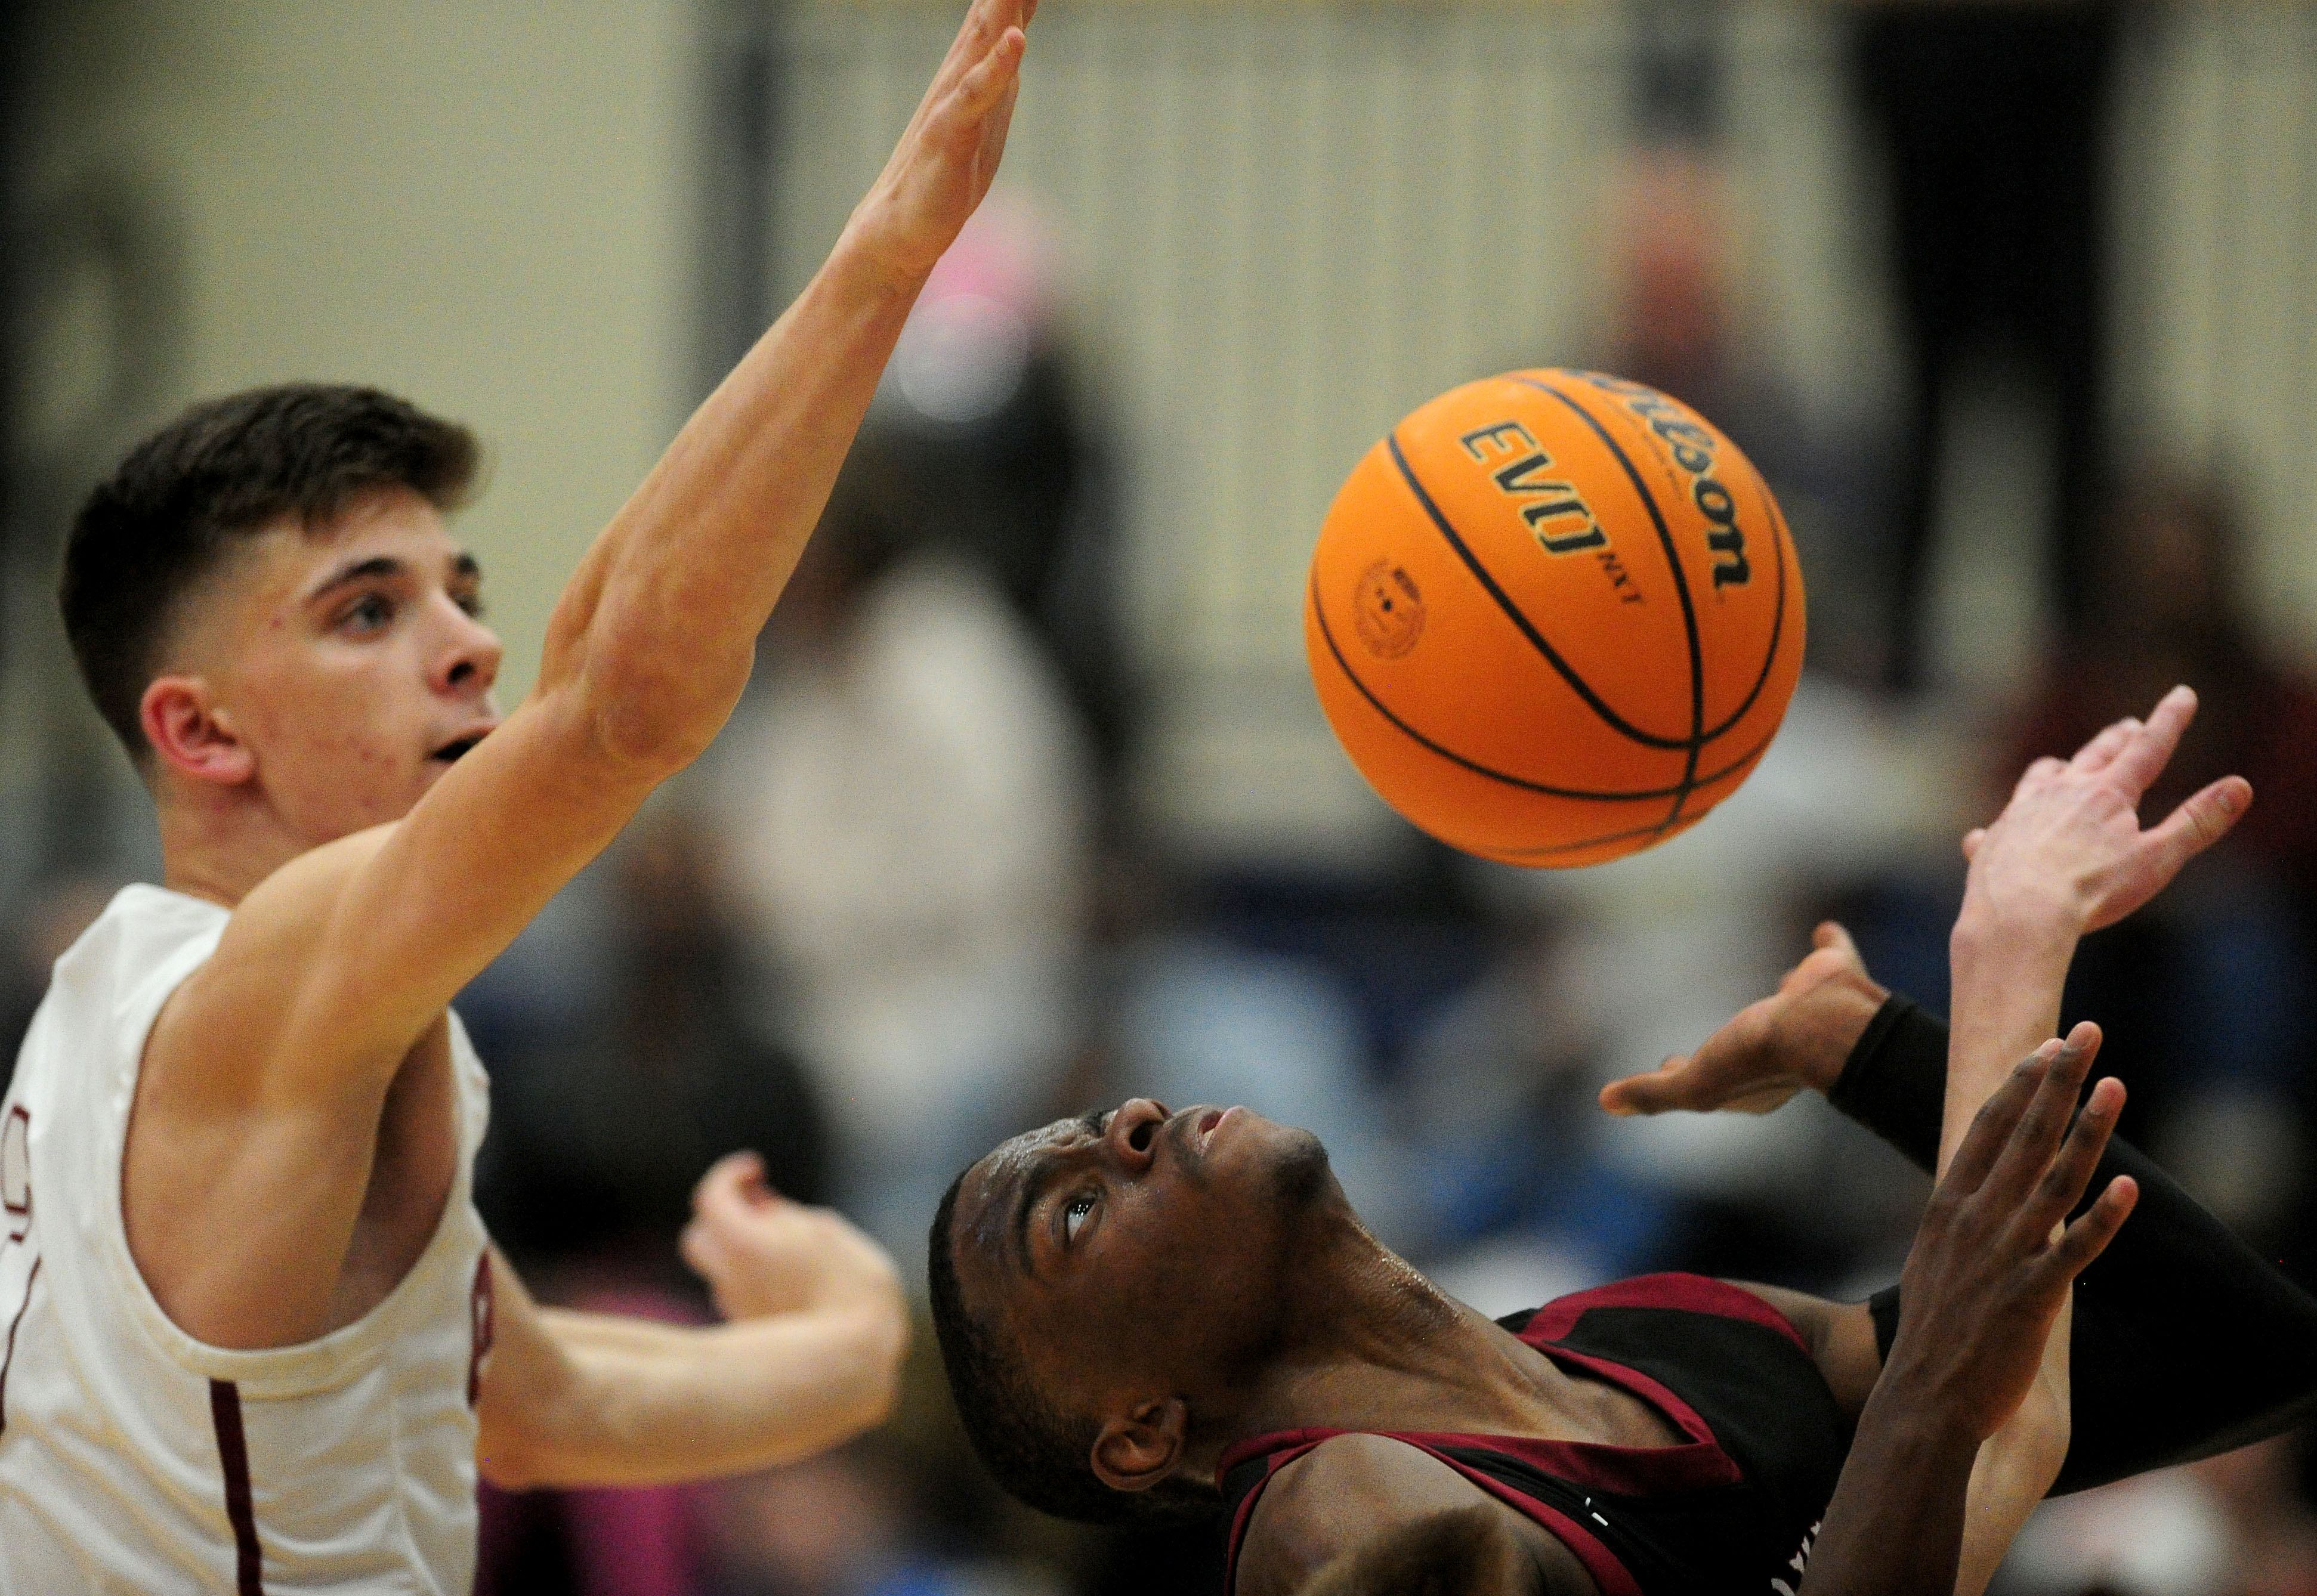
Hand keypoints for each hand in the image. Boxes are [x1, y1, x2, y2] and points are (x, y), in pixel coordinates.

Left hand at [679, 1152, 900, 1323]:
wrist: (854, 1362)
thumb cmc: (849, 1287)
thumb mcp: (824, 1231)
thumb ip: (785, 1214)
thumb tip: (760, 1206)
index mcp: (743, 1243)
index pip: (711, 1196)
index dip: (730, 1175)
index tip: (756, 1169)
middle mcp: (728, 1277)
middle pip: (699, 1236)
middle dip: (723, 1218)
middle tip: (763, 1211)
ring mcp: (736, 1309)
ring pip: (719, 1270)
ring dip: (740, 1252)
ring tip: (787, 1249)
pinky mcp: (751, 1335)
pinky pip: (738, 1297)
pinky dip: (754, 1281)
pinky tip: (791, 1284)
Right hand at [848, 0, 1035, 282]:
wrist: (901, 228)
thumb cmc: (947, 167)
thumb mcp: (988, 105)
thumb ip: (1000, 61)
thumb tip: (1017, 22)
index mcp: (973, 63)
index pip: (1003, 6)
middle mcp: (959, 71)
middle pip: (993, 8)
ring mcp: (952, 102)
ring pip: (983, 41)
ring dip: (1004, 3)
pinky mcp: (947, 138)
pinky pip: (973, 98)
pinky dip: (994, 69)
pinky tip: (1015, 43)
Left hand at [1599, 922, 1887, 1116]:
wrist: (1822, 1028)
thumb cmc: (1756, 1060)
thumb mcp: (1694, 1085)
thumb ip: (1653, 1092)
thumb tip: (1606, 1101)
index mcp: (1759, 1082)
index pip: (1714, 1078)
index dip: (1688, 1073)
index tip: (1669, 1061)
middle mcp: (1790, 1048)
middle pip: (1756, 1041)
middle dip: (1739, 1037)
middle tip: (1719, 1032)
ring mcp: (1812, 1008)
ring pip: (1794, 1001)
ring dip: (1787, 992)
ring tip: (1784, 981)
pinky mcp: (1833, 974)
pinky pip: (1831, 953)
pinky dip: (1830, 943)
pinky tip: (1825, 931)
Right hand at [1883, 1024, 2136, 1441]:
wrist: (1924, 1398)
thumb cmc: (1932, 1333)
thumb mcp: (1932, 1257)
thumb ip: (1957, 1218)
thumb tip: (1973, 1186)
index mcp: (1948, 1205)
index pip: (1988, 1127)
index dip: (2021, 1084)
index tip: (2047, 1046)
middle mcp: (1974, 1219)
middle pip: (2023, 1135)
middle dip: (2057, 1080)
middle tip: (2085, 1032)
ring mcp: (2002, 1256)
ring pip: (2053, 1179)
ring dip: (2087, 1128)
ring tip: (2115, 1084)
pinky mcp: (2030, 1297)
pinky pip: (2073, 1250)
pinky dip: (2102, 1219)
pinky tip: (2128, 1188)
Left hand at [1960, 686, 2249, 939]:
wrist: (2019, 914)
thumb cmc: (2093, 890)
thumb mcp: (2157, 858)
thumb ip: (2197, 822)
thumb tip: (2240, 786)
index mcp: (2106, 793)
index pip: (2147, 749)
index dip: (2169, 721)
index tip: (2182, 695)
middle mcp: (2060, 791)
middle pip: (2094, 756)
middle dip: (2116, 739)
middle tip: (2128, 726)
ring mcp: (2022, 812)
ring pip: (2042, 777)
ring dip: (2058, 768)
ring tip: (2063, 766)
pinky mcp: (1994, 840)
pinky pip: (1999, 825)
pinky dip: (2005, 825)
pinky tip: (1990, 833)